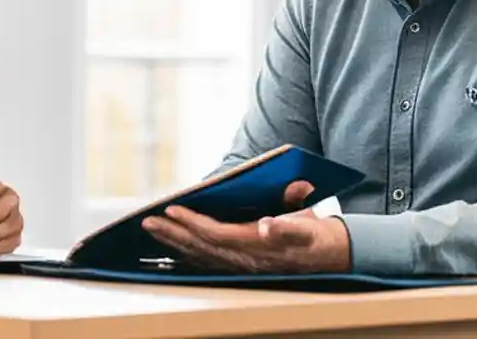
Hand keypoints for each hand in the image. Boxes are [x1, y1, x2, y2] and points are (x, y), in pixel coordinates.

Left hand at [140, 180, 351, 273]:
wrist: (328, 257)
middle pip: (200, 246)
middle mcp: (244, 259)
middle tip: (147, 220)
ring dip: (173, 242)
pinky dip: (184, 254)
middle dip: (173, 233)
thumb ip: (289, 224)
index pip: (216, 233)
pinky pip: (205, 262)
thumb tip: (268, 224)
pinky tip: (169, 247)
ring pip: (198, 255)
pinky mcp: (239, 267)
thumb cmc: (315, 236)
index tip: (173, 208)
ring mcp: (240, 266)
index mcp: (256, 246)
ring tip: (151, 229)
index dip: (192, 222)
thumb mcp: (308, 225)